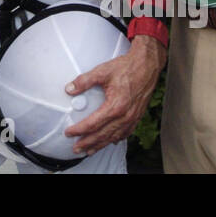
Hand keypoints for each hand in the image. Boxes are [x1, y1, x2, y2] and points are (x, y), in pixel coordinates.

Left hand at [64, 36, 165, 155]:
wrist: (147, 66)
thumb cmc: (126, 68)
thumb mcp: (102, 71)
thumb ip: (84, 81)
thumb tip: (69, 89)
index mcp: (115, 106)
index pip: (93, 124)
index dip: (79, 130)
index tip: (69, 133)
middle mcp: (125, 116)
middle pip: (103, 135)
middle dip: (88, 143)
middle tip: (76, 149)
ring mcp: (132, 118)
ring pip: (114, 137)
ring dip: (100, 145)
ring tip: (88, 151)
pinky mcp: (137, 116)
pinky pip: (125, 133)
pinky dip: (115, 139)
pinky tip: (109, 142)